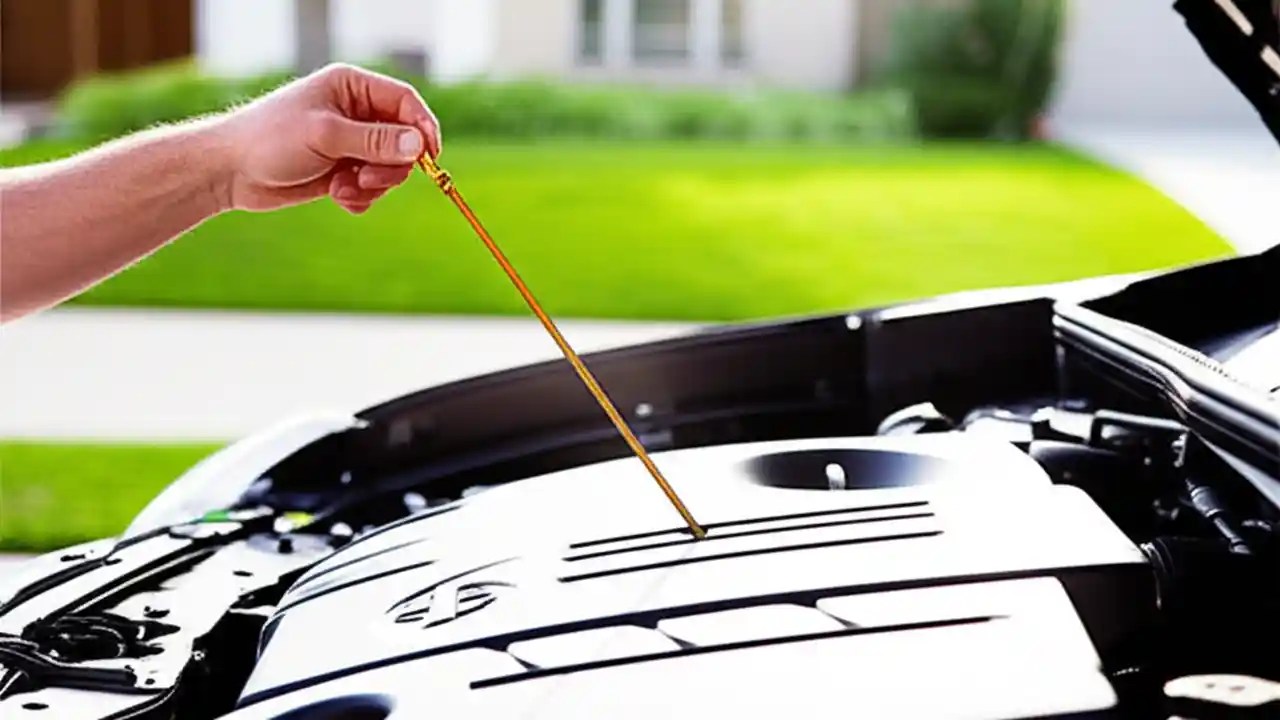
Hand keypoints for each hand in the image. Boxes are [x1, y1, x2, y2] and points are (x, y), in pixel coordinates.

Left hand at [215, 63, 441, 213]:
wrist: (230, 171)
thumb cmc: (270, 140)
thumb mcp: (326, 135)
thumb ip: (374, 140)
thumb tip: (419, 146)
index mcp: (352, 87)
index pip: (405, 102)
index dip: (423, 128)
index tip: (430, 158)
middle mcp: (355, 113)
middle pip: (404, 140)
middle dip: (391, 166)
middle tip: (367, 178)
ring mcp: (350, 144)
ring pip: (389, 169)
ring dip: (373, 186)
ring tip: (343, 190)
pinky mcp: (342, 171)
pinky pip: (372, 188)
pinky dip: (361, 198)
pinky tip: (338, 198)